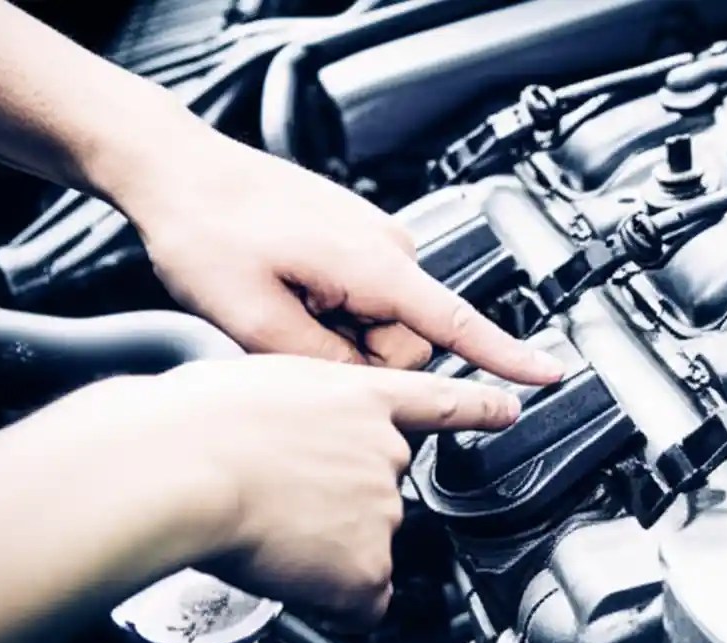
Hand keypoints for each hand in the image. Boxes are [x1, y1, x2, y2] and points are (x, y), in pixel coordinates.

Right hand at [76, 355, 520, 625]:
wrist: (183, 463)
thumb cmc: (196, 420)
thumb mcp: (260, 382)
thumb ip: (298, 408)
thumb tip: (281, 429)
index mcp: (359, 396)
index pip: (439, 401)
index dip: (479, 408)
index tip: (509, 410)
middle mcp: (385, 449)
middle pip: (383, 490)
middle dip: (344, 503)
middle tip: (284, 504)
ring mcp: (383, 507)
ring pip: (365, 544)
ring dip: (328, 547)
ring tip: (270, 529)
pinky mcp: (369, 563)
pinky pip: (360, 598)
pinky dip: (331, 598)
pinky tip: (289, 571)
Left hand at [113, 128, 561, 383]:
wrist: (178, 171)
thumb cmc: (207, 227)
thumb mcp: (253, 318)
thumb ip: (323, 365)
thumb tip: (367, 388)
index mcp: (374, 266)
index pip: (456, 324)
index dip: (506, 356)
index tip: (549, 374)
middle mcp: (386, 249)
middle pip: (405, 342)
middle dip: (358, 358)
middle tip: (292, 337)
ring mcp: (371, 242)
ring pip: (380, 324)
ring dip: (338, 335)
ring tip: (281, 308)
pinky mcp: (353, 243)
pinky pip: (362, 299)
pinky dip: (331, 312)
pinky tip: (287, 293)